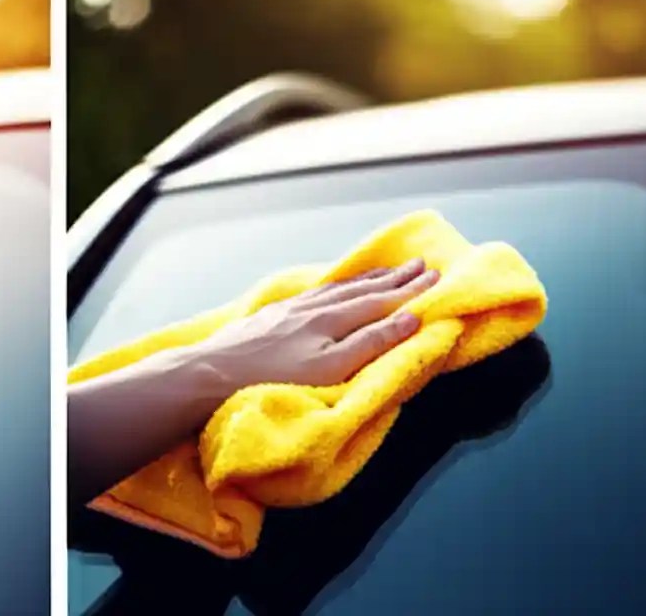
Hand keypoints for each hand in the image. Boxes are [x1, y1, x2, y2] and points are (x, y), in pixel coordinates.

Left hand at [193, 258, 438, 389]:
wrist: (210, 375)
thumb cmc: (272, 381)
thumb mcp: (331, 369)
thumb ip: (371, 342)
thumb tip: (411, 317)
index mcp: (331, 319)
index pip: (380, 301)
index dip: (410, 291)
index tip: (435, 277)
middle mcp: (312, 306)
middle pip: (361, 288)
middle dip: (393, 278)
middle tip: (419, 264)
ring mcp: (289, 309)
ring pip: (337, 287)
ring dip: (366, 278)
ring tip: (386, 271)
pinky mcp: (270, 316)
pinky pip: (314, 292)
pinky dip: (335, 285)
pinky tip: (334, 287)